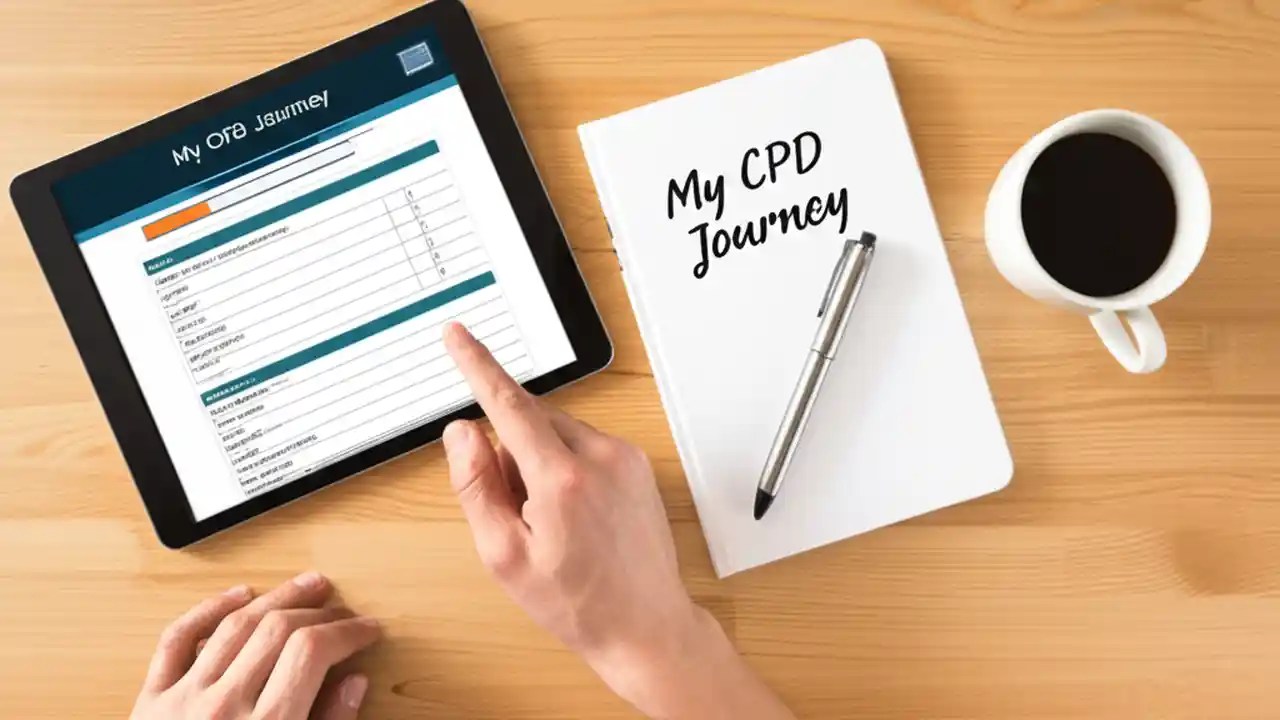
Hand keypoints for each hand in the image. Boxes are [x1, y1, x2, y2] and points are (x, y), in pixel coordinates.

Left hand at [130, 572, 380, 719]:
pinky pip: (177, 641)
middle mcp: (221, 709)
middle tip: (344, 611)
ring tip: (306, 588)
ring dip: (275, 599)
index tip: (369, 630)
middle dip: (318, 612)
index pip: (313, 653)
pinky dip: (207, 611)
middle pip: (277, 631)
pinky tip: (237, 597)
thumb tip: (353, 682)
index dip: (348, 632)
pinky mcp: (148, 705)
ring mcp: (180, 702)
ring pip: (233, 626)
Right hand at [442, 323, 794, 719]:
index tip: (457, 335)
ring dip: (539, 464)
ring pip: (557, 434)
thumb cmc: (577, 602)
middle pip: (530, 423)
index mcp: (562, 479)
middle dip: (510, 455)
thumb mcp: (505, 555)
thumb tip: (462, 432)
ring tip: (554, 525)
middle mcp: (600, 457)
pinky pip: (584, 446)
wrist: (646, 626)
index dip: (476, 365)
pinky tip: (576, 518)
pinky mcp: (638, 464)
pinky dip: (566, 469)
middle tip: (519, 516)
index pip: (508, 404)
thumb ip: (476, 486)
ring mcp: (625, 458)